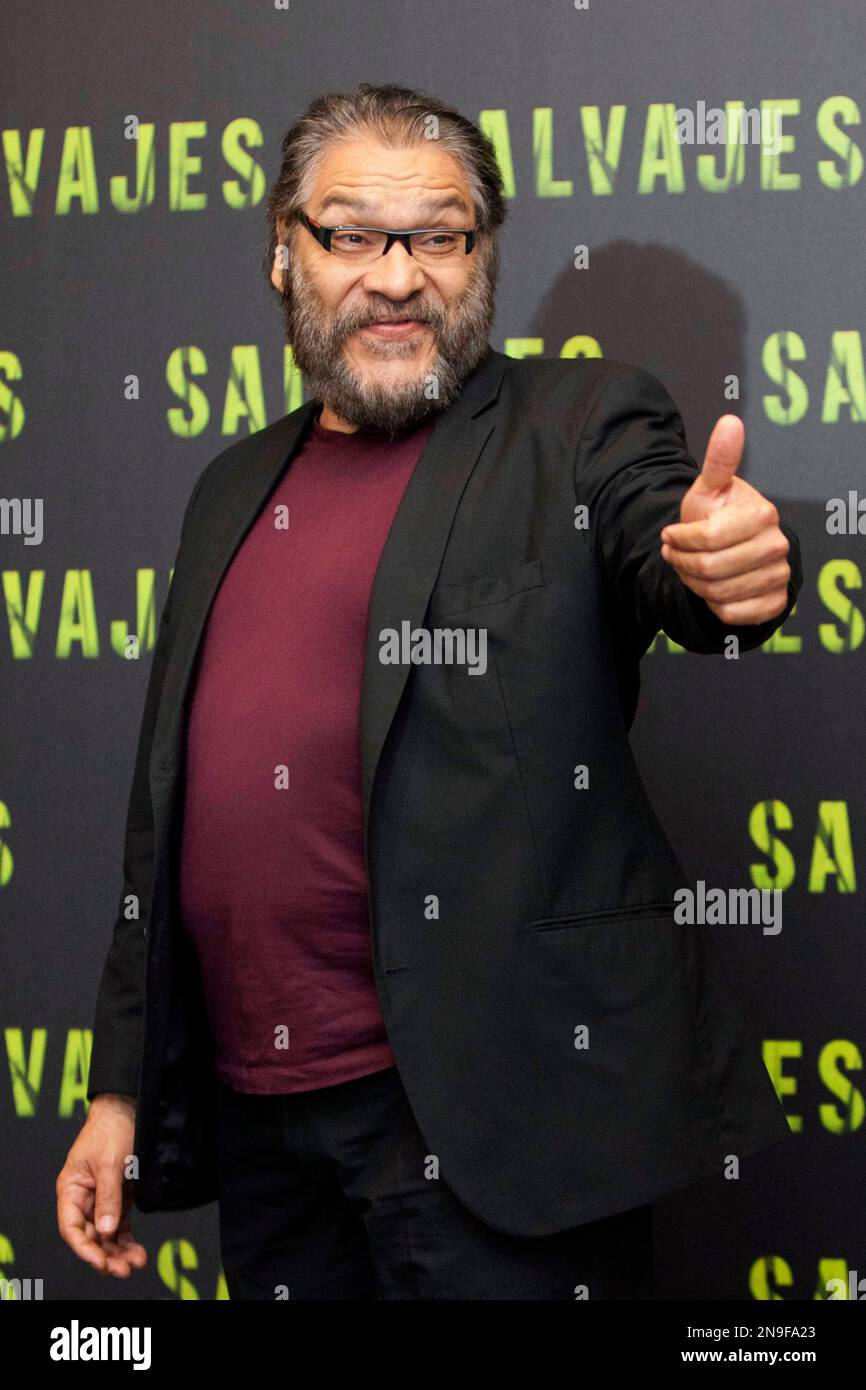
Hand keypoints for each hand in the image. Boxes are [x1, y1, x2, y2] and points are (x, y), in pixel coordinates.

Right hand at [56, 1094, 147, 1277]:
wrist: (130, 1106)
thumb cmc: (112, 1128)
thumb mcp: (110, 1163)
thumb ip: (108, 1198)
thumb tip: (106, 1231)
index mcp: (71, 1189)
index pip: (71, 1228)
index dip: (85, 1249)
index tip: (102, 1263)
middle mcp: (83, 1197)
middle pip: (90, 1236)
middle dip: (106, 1255)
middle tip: (124, 1269)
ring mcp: (101, 1197)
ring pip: (106, 1234)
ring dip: (118, 1250)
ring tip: (136, 1263)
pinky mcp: (119, 1195)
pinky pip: (120, 1224)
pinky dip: (127, 1238)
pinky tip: (137, 1250)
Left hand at [659, 414, 790, 624]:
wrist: (735, 550)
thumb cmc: (717, 516)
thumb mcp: (710, 488)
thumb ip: (720, 459)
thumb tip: (730, 421)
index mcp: (762, 514)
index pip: (708, 538)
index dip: (680, 540)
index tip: (669, 535)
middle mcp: (777, 545)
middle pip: (711, 568)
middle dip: (682, 563)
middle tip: (673, 554)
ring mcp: (778, 575)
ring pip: (717, 592)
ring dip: (692, 583)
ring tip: (688, 568)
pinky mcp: (773, 603)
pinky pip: (730, 614)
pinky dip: (711, 604)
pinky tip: (708, 588)